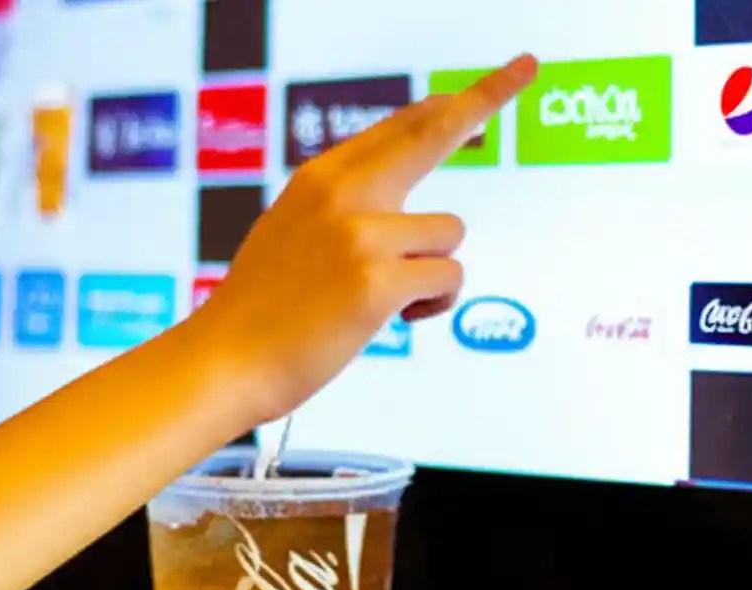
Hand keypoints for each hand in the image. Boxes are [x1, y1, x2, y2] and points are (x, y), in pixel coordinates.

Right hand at [186, 54, 538, 423]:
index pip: (399, 127)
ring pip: (449, 232)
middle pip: (432, 131)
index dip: (448, 105)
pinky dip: (432, 304)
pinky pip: (447, 278)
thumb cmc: (263, 309)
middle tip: (526, 66)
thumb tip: (396, 187)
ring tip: (392, 300)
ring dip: (433, 270)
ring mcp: (359, 235)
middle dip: (486, 95)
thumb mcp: (291, 232)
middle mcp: (341, 193)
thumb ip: (342, 204)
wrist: (225, 361)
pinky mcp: (376, 281)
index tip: (486, 86)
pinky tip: (396, 319)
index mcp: (320, 179)